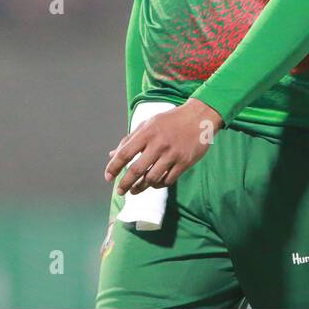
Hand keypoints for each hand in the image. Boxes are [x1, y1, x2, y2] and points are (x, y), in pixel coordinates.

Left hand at [104, 99, 223, 195]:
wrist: (200, 117)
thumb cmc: (170, 120)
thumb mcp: (148, 124)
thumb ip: (130, 139)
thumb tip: (112, 155)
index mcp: (147, 132)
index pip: (125, 153)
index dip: (114, 167)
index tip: (108, 177)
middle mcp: (159, 144)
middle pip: (137, 170)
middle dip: (125, 183)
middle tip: (120, 191)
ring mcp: (173, 154)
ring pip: (152, 178)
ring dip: (141, 187)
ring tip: (135, 190)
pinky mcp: (185, 162)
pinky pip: (168, 180)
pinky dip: (158, 185)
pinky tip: (154, 184)